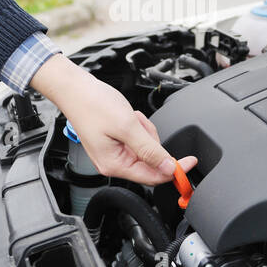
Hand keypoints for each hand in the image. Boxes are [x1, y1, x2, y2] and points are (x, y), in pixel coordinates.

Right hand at [29, 54, 197, 186]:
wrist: (75, 88)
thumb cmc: (93, 104)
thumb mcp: (127, 126)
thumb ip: (150, 150)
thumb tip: (169, 168)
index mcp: (114, 165)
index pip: (153, 177)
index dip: (175, 170)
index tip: (191, 162)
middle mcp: (113, 163)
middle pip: (150, 162)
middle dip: (152, 141)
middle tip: (141, 124)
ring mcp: (114, 152)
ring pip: (146, 148)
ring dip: (145, 131)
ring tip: (131, 118)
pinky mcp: (115, 141)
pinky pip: (137, 139)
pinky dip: (138, 127)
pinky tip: (128, 117)